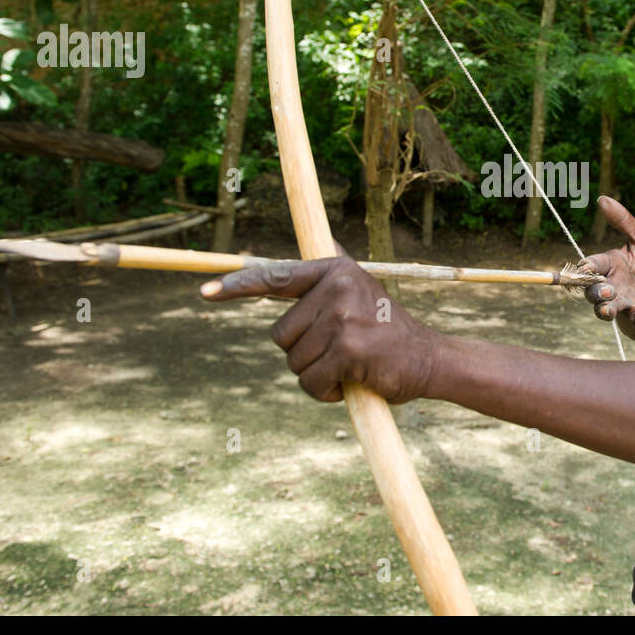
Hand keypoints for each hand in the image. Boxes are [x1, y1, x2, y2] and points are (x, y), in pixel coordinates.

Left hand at [199, 256, 435, 404]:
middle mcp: (337, 288)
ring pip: (294, 362)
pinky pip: (311, 383)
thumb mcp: (362, 291)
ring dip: (316, 375)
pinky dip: (326, 392)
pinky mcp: (348, 349)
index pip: (276, 277)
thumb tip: (322, 242)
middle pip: (281, 335)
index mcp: (335, 271)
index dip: (237, 285)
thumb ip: (336, 274)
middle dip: (304, 353)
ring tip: (350, 366)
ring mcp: (342, 318)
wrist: (430, 359)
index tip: (205, 292)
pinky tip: (352, 382)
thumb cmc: (389, 332)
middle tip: (341, 352)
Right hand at [580, 197, 634, 330]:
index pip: (592, 266)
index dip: (587, 268)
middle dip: (595, 293)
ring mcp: (626, 303)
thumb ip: (623, 221)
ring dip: (606, 310)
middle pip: (593, 293)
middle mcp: (613, 287)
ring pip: (607, 311)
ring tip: (611, 308)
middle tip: (606, 289)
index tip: (587, 267)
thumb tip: (602, 199)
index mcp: (610, 266)